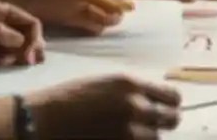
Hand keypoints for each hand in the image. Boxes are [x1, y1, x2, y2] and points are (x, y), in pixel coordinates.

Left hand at [0, 1, 44, 66]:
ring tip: (6, 65)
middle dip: (30, 47)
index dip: (35, 38)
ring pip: (14, 43)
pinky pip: (0, 51)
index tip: (29, 58)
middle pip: (25, 32)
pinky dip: (5, 58)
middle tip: (25, 65)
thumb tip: (21, 39)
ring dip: (17, 55)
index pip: (29, 21)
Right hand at [27, 74, 180, 139]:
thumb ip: (134, 89)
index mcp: (132, 84)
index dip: (171, 103)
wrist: (43, 119)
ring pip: (156, 138)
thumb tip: (156, 98)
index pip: (173, 96)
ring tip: (131, 132)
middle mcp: (135, 106)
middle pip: (172, 119)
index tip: (165, 106)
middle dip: (165, 121)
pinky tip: (122, 138)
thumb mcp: (107, 82)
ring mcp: (128, 132)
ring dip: (148, 136)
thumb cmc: (71, 98)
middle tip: (152, 122)